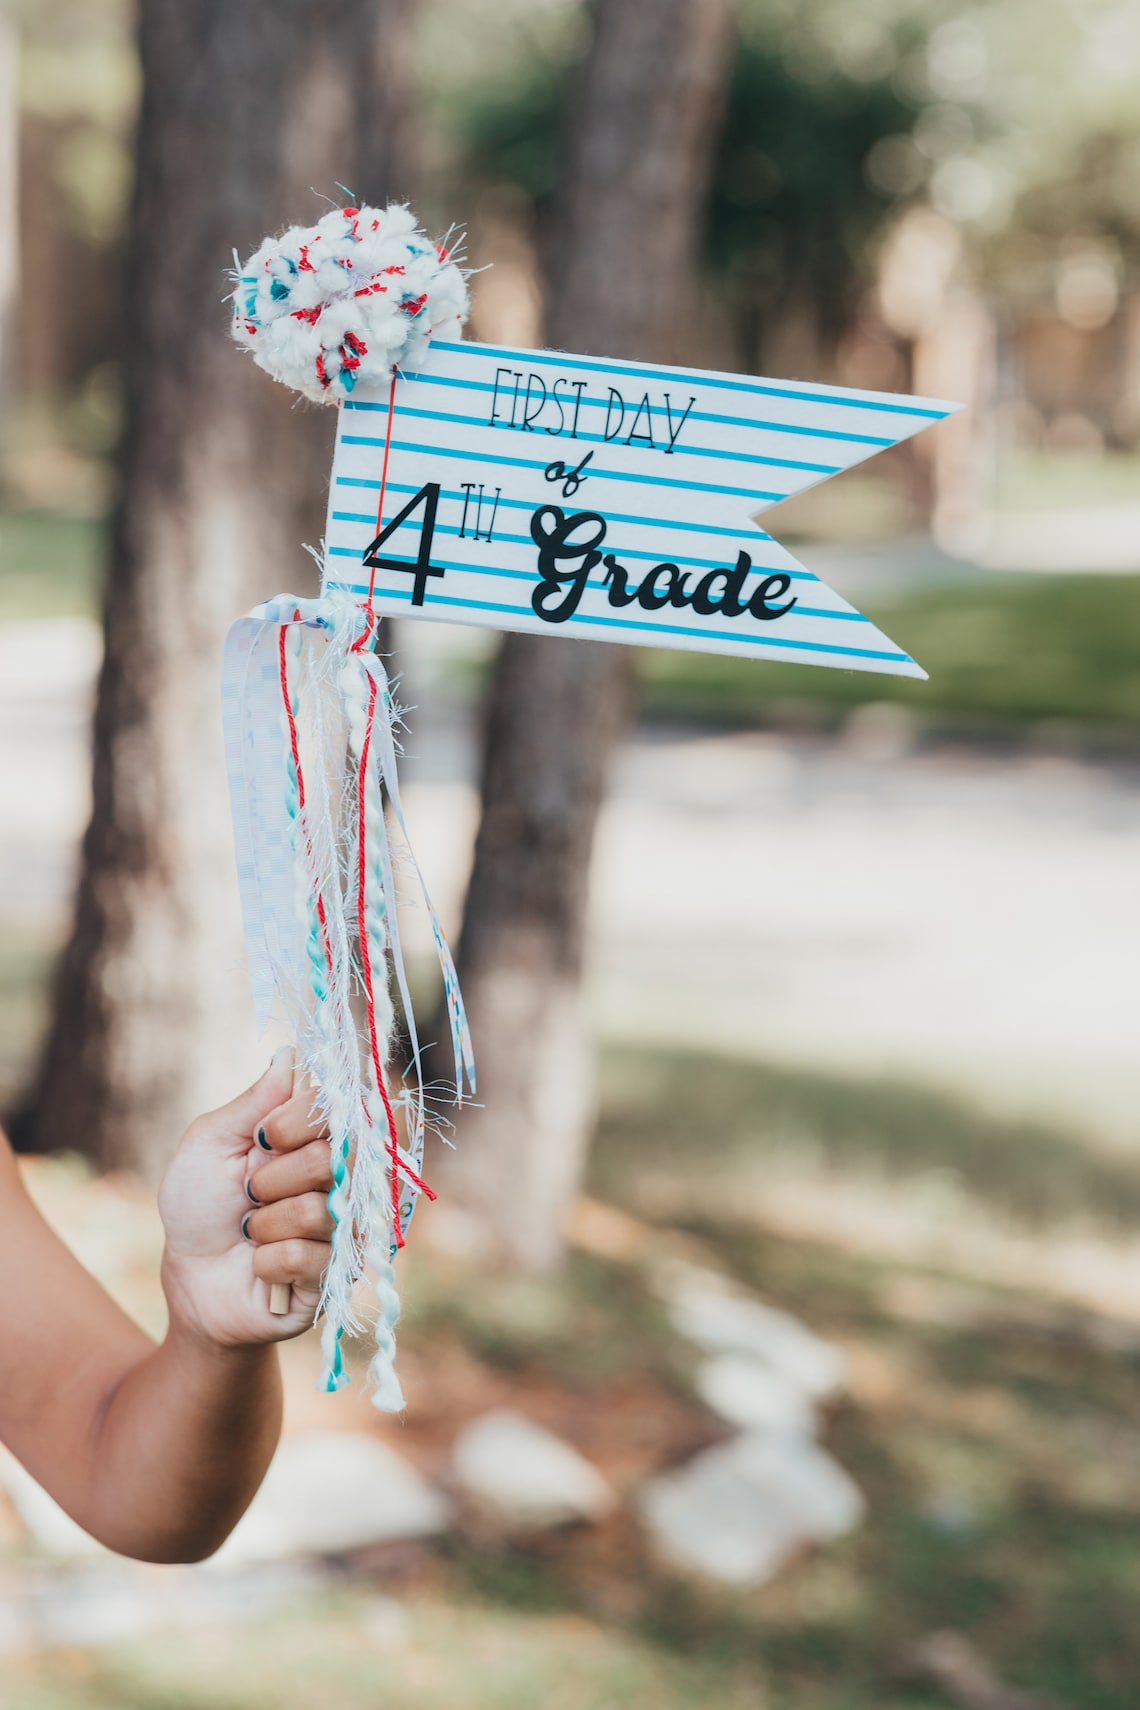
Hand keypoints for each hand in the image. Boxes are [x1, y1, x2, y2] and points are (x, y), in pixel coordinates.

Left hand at [158, 1050, 334, 1348]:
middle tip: (250, 1193)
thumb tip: (288, 1055)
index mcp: (314, 1140)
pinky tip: (260, 1265)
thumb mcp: (208, 1145)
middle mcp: (340, 1179)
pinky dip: (268, 1261)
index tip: (264, 1137)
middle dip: (274, 1179)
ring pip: (320, 1210)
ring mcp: (344, 1227)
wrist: (190, 1279)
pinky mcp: (337, 1274)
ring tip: (251, 1232)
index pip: (342, 1109)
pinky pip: (308, 1256)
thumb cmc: (198, 1207)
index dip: (299, 1121)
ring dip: (266, 1224)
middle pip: (334, 1158)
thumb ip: (251, 1103)